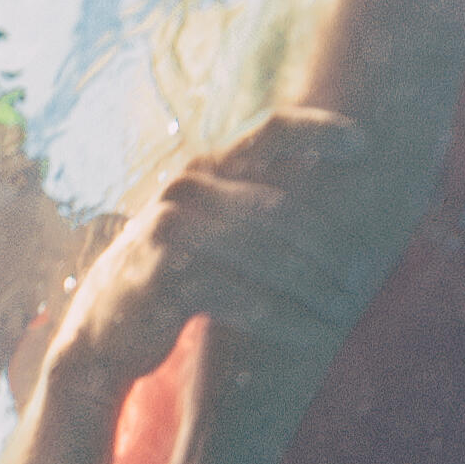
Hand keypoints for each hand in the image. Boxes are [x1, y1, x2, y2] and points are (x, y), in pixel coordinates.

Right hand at [51, 119, 385, 382]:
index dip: (317, 129)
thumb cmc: (168, 275)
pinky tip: (311, 334)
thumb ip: (250, 192)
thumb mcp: (204, 224)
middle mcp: (186, 190)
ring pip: (265, 256)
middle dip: (325, 248)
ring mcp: (171, 231)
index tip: (364, 144)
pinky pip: (243, 297)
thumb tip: (316, 158)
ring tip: (344, 311)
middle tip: (359, 279)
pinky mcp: (167, 277)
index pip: (268, 130)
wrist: (100, 331)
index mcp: (203, 168)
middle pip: (277, 210)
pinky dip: (283, 318)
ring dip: (312, 288)